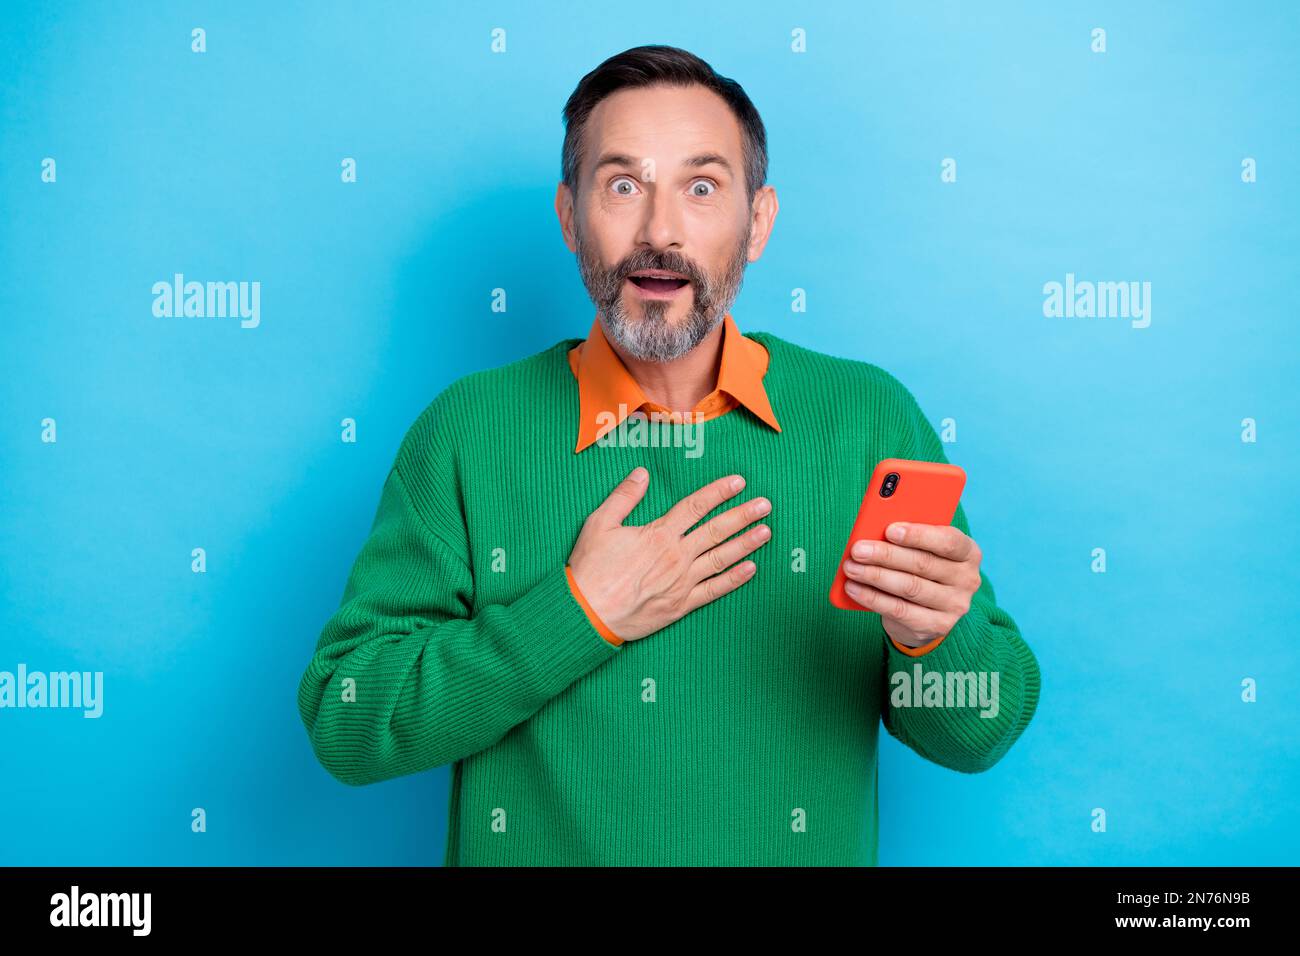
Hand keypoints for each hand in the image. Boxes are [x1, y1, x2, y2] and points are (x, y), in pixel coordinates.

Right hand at [568, 467, 771, 640]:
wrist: (587, 612)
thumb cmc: (590, 568)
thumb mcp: (599, 524)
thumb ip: (623, 497)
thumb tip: (642, 473)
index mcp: (658, 534)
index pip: (695, 506)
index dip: (718, 492)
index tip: (739, 482)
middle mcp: (676, 556)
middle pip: (716, 530)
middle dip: (743, 515)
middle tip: (765, 504)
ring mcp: (681, 582)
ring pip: (721, 558)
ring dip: (746, 544)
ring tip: (767, 531)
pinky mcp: (681, 605)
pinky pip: (714, 590)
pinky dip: (734, 579)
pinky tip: (751, 569)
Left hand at [841, 522, 981, 650]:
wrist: (932, 612)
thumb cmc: (923, 568)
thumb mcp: (924, 549)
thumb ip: (908, 539)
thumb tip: (873, 530)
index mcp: (968, 553)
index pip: (948, 541)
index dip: (918, 535)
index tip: (889, 530)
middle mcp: (967, 580)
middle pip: (923, 564)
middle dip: (886, 555)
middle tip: (858, 549)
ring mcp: (954, 605)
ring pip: (909, 587)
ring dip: (875, 576)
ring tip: (851, 567)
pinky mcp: (936, 626)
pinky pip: (899, 610)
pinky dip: (872, 598)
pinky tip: (853, 588)